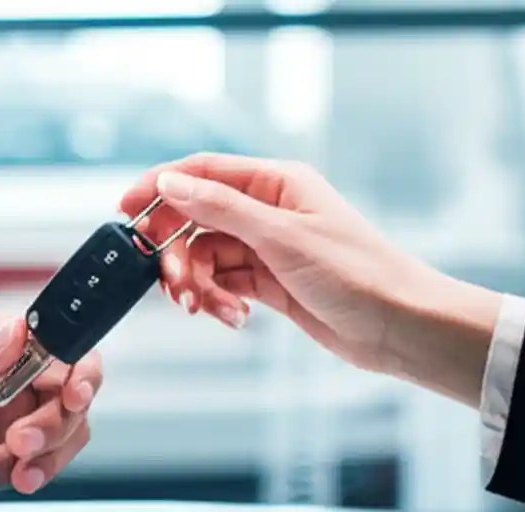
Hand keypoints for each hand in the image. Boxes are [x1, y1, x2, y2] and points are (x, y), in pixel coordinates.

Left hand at [0, 315, 101, 507]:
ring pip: (67, 431)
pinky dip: (30, 473)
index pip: (59, 345)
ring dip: (46, 454)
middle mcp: (15, 376)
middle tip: (20, 443)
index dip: (79, 369)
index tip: (74, 396)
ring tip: (8, 467)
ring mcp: (18, 416)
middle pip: (71, 394)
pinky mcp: (14, 454)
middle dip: (54, 423)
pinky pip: (44, 462)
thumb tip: (14, 331)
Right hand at [120, 152, 502, 405]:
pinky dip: (219, 300)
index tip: (125, 209)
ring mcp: (267, 247)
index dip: (159, 186)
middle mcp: (268, 210)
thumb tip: (171, 182)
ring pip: (206, 257)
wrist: (399, 326)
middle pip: (196, 219)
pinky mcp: (269, 282)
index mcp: (276, 182)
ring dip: (197, 284)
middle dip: (177, 251)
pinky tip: (232, 317)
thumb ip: (221, 209)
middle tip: (172, 282)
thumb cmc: (358, 273)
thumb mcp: (282, 237)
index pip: (202, 172)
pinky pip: (223, 284)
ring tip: (205, 308)